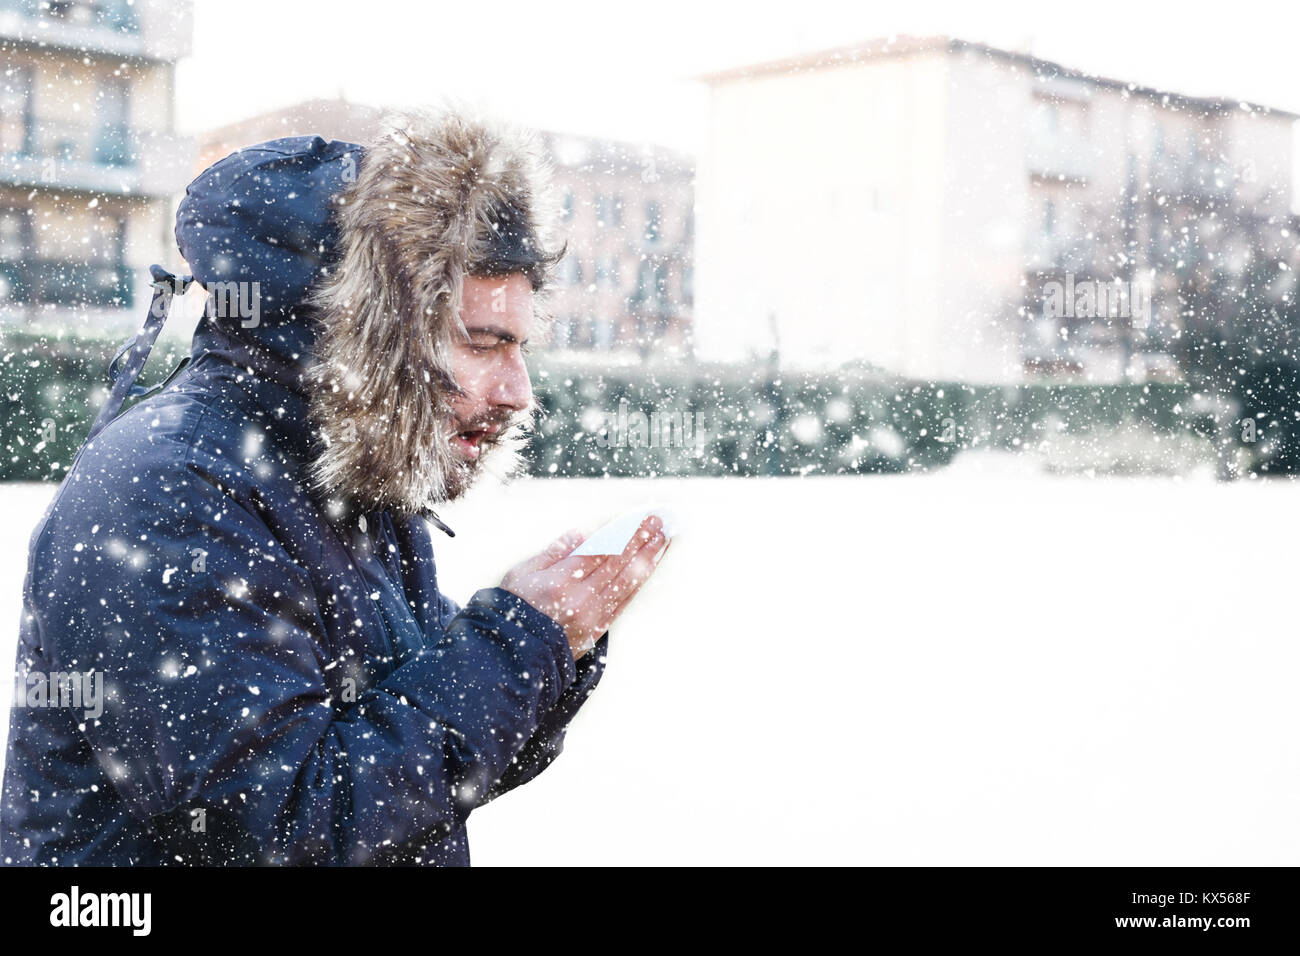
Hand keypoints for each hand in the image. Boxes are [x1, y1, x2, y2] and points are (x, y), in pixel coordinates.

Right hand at [499, 516, 669, 660]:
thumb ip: (553, 552)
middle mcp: (580, 600)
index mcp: (559, 583)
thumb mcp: (521, 574)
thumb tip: (581, 534)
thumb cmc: (515, 608)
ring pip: (627, 582)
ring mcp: (592, 616)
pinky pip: (624, 601)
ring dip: (647, 558)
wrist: (516, 654)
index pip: (599, 552)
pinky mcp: (598, 628)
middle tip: (658, 521)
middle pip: (618, 564)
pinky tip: (649, 567)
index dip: (622, 533)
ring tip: (662, 539)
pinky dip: (639, 582)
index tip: (637, 518)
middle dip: (640, 539)